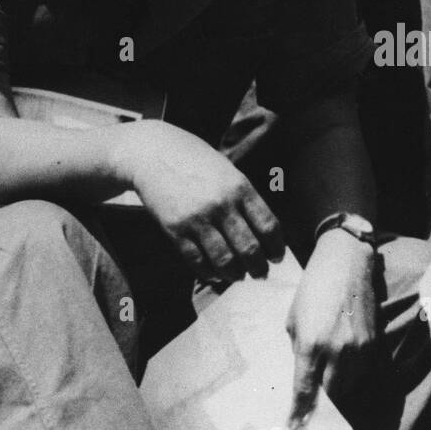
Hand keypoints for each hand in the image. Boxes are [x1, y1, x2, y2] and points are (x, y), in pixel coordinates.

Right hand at [119, 121, 283, 281]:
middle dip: (259, 268)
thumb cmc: (196, 162)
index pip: (268, 226)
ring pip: (224, 260)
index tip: (277, 257)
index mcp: (240, 188)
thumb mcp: (229, 173)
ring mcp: (197, 218)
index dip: (276, 247)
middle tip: (261, 274)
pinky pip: (197, 261)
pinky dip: (210, 272)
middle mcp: (222, 204)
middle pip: (249, 248)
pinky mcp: (176, 230)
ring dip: (235, 274)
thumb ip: (245, 200)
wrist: (153, 153)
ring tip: (239, 275)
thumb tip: (264, 236)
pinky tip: (215, 273)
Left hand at [287, 229, 378, 427]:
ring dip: (340, 385)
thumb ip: (299, 349)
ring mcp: (359, 347)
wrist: (346, 262)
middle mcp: (337, 349)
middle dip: (322, 398)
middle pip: (331, 393)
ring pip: (351, 383)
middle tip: (315, 398)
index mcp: (310, 343)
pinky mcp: (375, 341)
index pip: (305, 389)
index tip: (295, 428)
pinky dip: (355, 371)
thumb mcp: (294, 319)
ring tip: (332, 376)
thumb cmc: (313, 288)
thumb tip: (305, 374)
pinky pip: (365, 369)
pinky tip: (347, 362)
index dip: (299, 412)